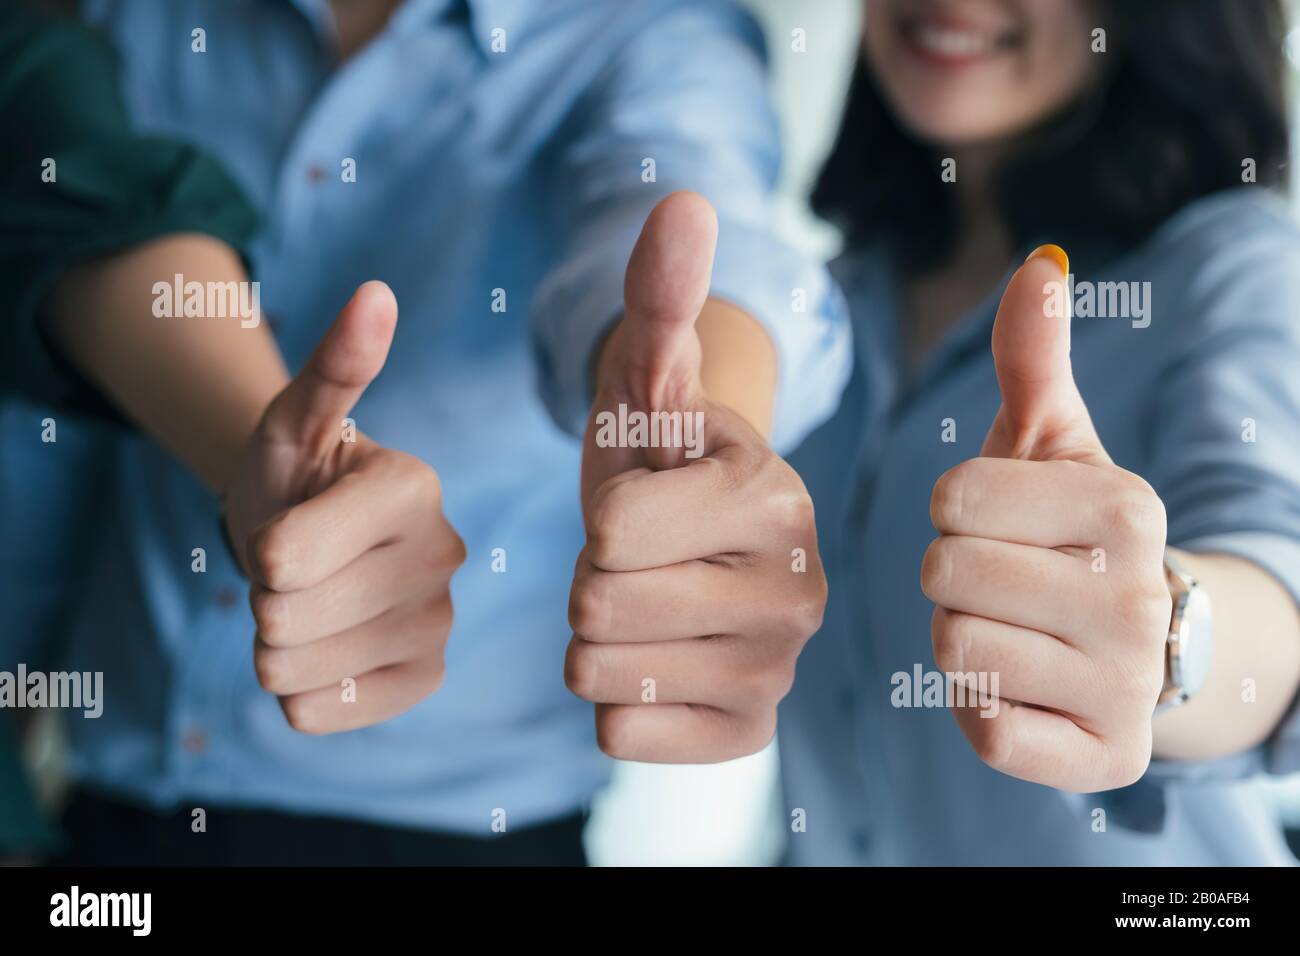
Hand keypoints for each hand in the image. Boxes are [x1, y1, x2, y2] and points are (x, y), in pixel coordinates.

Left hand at [223, 281, 464, 733]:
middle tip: (295, 566)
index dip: (259, 548)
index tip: (287, 526)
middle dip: (263, 595)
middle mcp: (444, 556)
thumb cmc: (297, 473)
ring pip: (291, 670)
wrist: (313, 533)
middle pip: (283, 618)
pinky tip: (326, 645)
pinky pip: (316, 712)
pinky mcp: (425, 677)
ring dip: (274, 642)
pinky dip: (298, 687)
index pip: (284, 558)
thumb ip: (335, 365)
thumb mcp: (295, 420)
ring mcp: (439, 622)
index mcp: (415, 488)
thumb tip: (376, 294)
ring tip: (308, 601)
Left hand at [565, 191, 825, 762]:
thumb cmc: (660, 460)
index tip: (643, 503)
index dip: (597, 518)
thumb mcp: (649, 384)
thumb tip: (682, 202)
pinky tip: (656, 658)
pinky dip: (614, 699)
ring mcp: (779, 670)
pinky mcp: (747, 731)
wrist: (688, 539)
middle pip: (599, 608)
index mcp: (774, 498)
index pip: (611, 537)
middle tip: (638, 558)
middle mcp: (799, 590)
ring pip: (600, 674)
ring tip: (646, 600)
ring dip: (597, 636)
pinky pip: (620, 735)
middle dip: (590, 578)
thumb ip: (660, 303)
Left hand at [922, 246, 1170, 790]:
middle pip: (945, 575)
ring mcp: (1126, 687)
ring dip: (962, 639)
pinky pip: (985, 730)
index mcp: (1125, 509)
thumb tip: (1038, 263)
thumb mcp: (1052, 441)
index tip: (999, 522)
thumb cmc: (1064, 529)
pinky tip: (1025, 687)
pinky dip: (982, 709)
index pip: (952, 499)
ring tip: (1014, 629)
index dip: (954, 510)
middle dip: (952, 576)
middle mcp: (1139, 600)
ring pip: (956, 650)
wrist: (1134, 643)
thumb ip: (1035, 357)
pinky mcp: (1102, 757)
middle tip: (1001, 580)